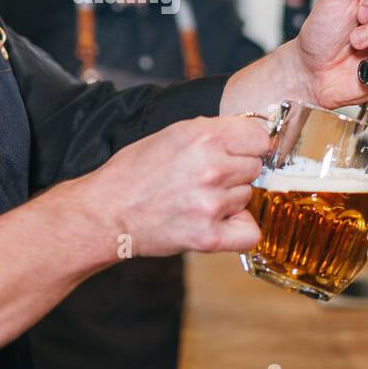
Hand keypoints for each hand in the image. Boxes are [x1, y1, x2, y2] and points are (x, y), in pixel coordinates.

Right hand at [88, 115, 266, 256]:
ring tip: (198, 198)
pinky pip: (250, 232)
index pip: (260, 136)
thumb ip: (212, 131)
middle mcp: (212, 167)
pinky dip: (239, 229)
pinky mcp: (208, 236)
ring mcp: (211, 203)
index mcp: (203, 136)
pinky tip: (218, 222)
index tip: (238, 151)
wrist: (107, 211)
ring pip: (248, 196)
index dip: (248, 144)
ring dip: (231, 198)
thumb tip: (250, 134)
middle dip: (237, 171)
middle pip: (255, 166)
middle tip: (206, 178)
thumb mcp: (173, 134)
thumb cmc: (135, 171)